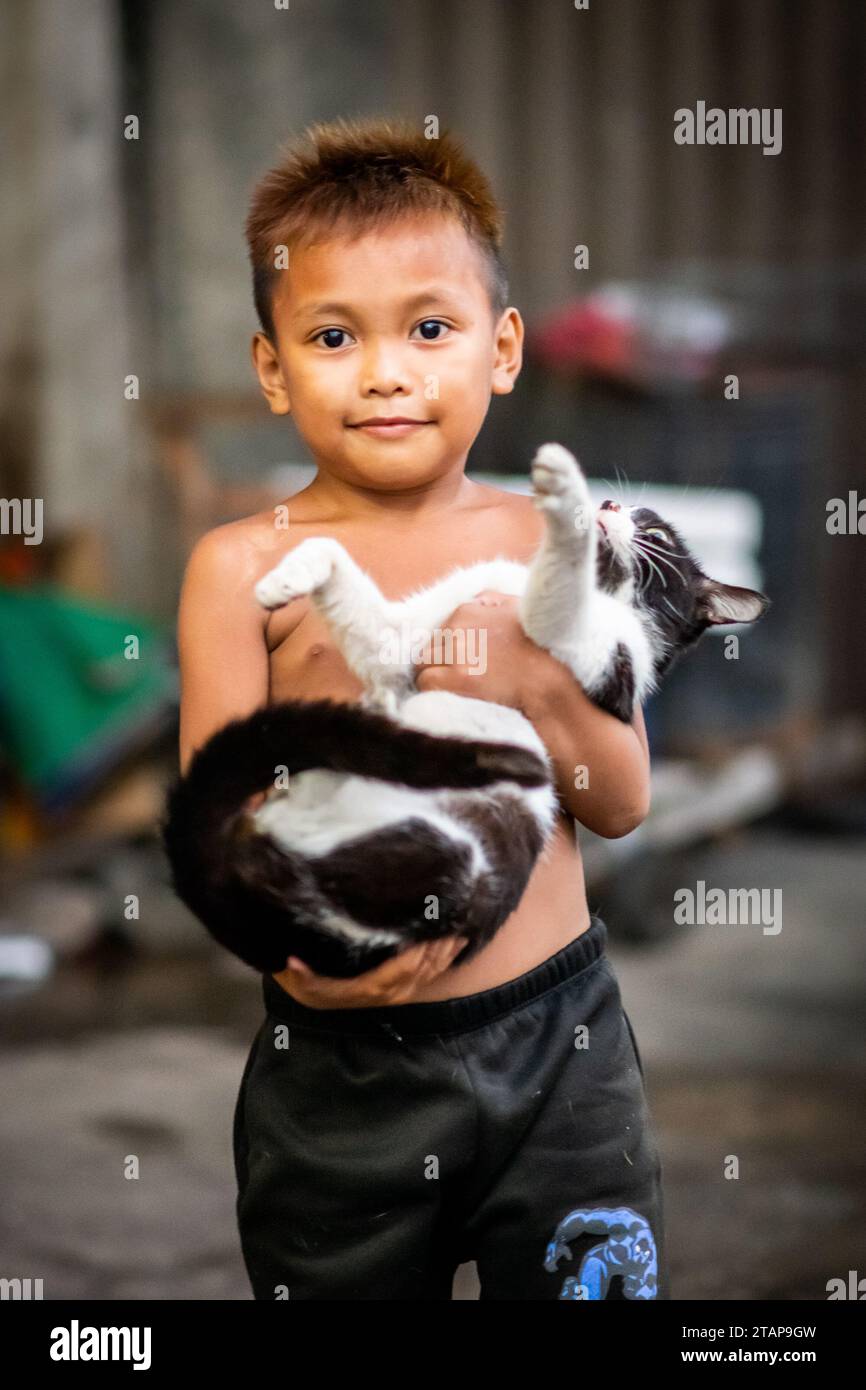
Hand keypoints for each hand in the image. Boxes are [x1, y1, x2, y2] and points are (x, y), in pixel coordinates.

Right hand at [275, 935, 469, 1008]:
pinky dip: (447, 958)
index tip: (434, 925)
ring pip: (431, 972)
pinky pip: (432, 974)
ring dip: (448, 950)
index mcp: (370, 988)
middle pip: (424, 968)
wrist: (313, 996)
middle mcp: (390, 993)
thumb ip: (300, 973)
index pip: (403, 968)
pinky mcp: (405, 987)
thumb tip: (291, 962)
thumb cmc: (310, 978)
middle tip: (457, 917)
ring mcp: (399, 992)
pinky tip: (459, 941)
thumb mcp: (301, 977)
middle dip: (442, 945)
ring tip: (463, 925)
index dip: (421, 949)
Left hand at [414, 592, 543, 709]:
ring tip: (459, 689)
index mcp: (469, 609)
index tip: (464, 660)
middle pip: (430, 646)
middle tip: (462, 677)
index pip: (441, 629)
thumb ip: (491, 602)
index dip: (450, 647)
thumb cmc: (539, 650)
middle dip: (442, 661)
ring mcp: (457, 652)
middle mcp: (459, 626)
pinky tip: (456, 697)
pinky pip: (427, 683)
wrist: (551, 684)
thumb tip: (473, 601)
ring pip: (423, 664)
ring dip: (437, 677)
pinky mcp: (456, 678)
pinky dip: (436, 692)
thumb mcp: (518, 610)